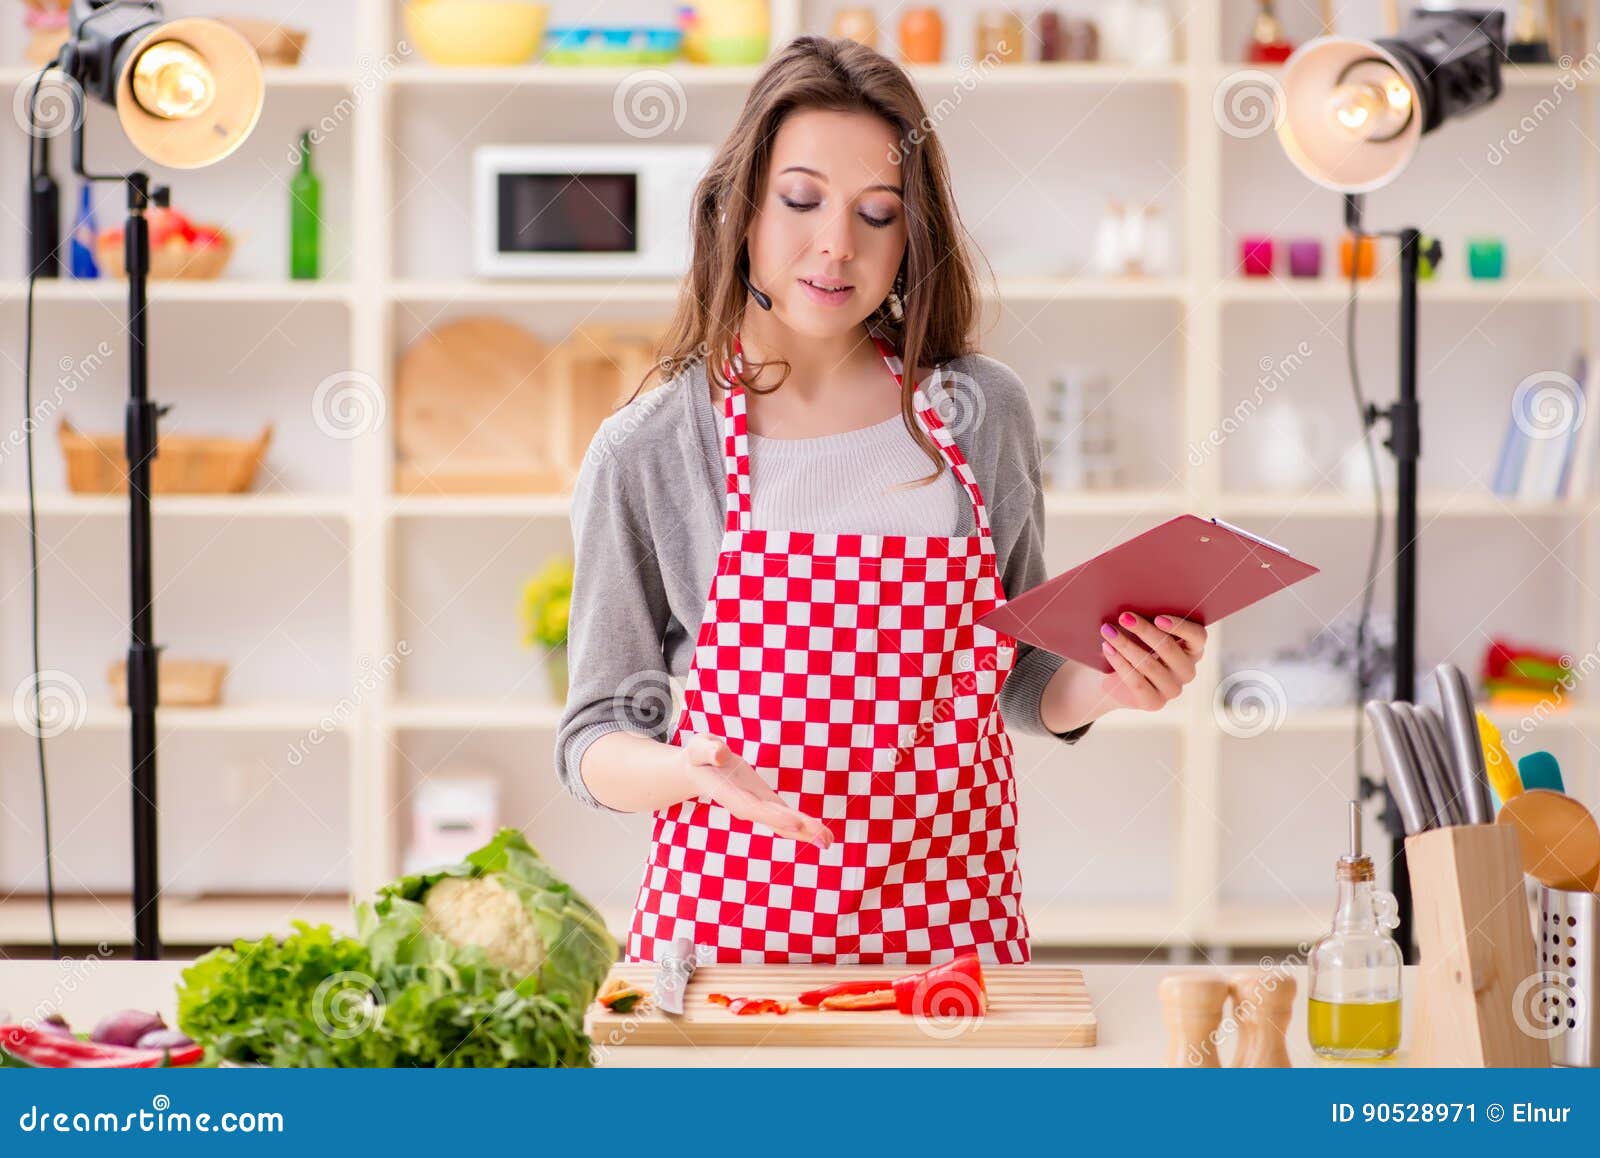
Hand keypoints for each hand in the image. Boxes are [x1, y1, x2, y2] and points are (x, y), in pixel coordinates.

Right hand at [680, 733, 832, 847]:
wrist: (698, 770)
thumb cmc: (698, 757)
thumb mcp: (698, 748)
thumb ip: (708, 750)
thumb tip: (721, 754)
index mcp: (730, 794)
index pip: (753, 807)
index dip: (773, 815)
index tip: (795, 822)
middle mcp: (746, 806)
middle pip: (774, 820)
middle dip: (799, 829)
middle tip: (824, 839)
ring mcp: (758, 806)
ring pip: (783, 823)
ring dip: (806, 832)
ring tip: (829, 841)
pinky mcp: (766, 802)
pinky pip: (786, 816)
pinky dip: (804, 825)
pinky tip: (821, 834)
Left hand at [1097, 612, 1206, 711]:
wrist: (1115, 681)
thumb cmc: (1135, 648)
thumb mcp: (1146, 635)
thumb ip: (1151, 622)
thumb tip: (1135, 608)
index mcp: (1193, 650)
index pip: (1198, 636)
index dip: (1180, 626)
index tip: (1158, 618)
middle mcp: (1187, 671)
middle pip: (1169, 648)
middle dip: (1144, 630)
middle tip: (1123, 617)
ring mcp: (1172, 689)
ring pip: (1149, 664)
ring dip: (1126, 644)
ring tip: (1107, 630)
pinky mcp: (1154, 702)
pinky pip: (1136, 681)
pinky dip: (1120, 662)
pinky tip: (1107, 648)